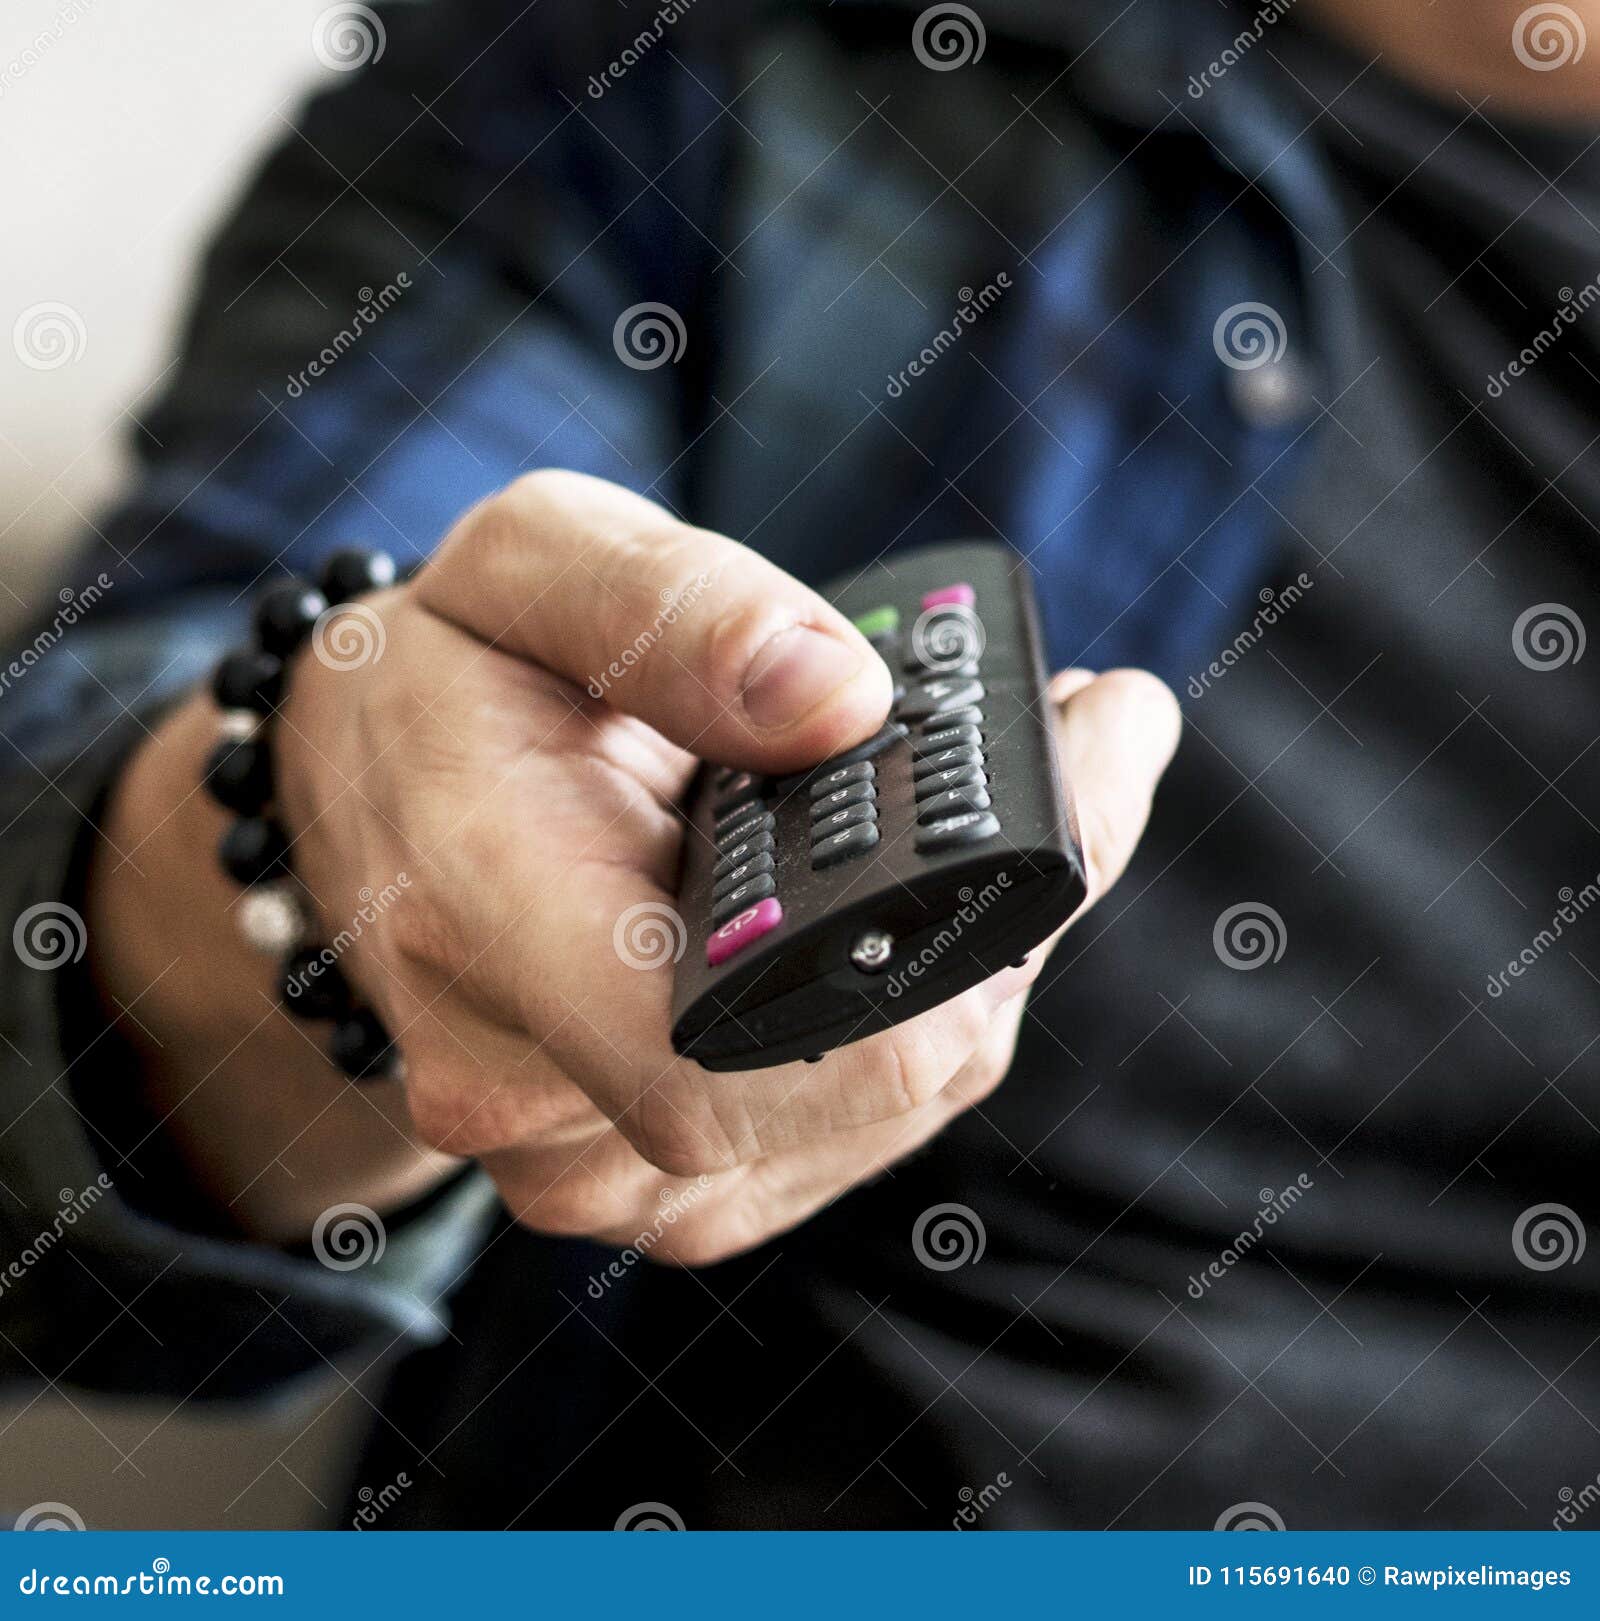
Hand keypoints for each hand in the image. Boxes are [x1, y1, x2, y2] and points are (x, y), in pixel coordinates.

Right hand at [94, 471, 1178, 1259]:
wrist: (375, 807)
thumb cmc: (453, 677)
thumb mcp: (529, 567)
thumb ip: (669, 610)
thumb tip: (839, 698)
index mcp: (483, 917)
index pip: (709, 1042)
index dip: (920, 963)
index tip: (1069, 775)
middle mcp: (531, 1090)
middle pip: (852, 1077)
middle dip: (1011, 925)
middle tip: (1097, 755)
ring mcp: (599, 1165)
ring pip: (882, 1110)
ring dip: (992, 964)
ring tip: (1040, 809)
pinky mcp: (666, 1180)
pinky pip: (855, 1126)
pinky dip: (936, 1015)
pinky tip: (954, 907)